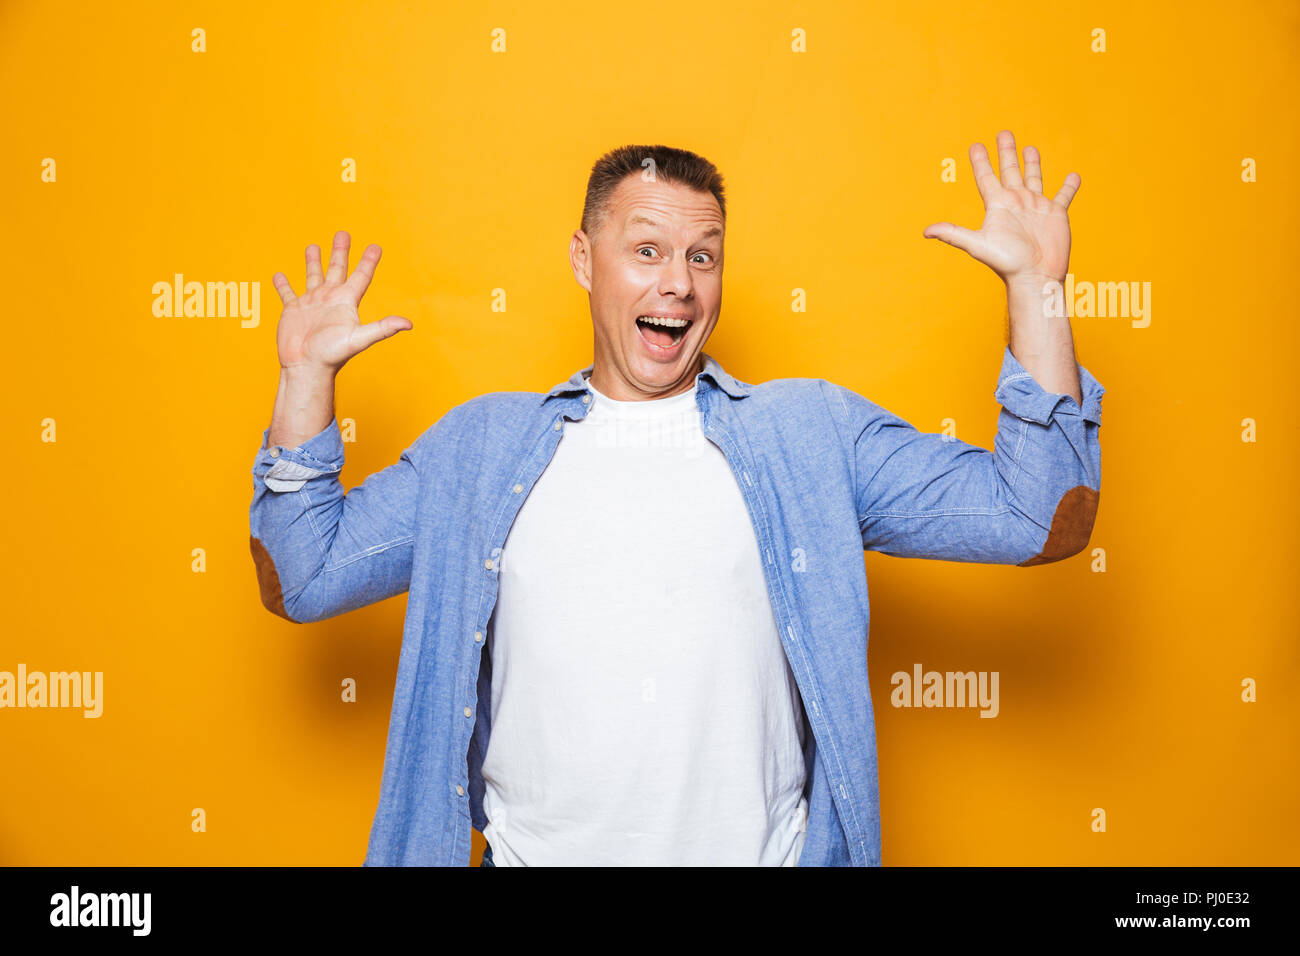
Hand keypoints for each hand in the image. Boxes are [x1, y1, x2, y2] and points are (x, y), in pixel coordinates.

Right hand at [271, 230, 411, 373]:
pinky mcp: (293, 311)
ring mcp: (311, 304)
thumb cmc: (332, 355)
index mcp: (346, 302)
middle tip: (343, 233)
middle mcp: (330, 299)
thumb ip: (382, 328)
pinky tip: (279, 275)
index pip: (361, 276)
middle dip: (340, 251)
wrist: (306, 367)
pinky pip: (287, 293)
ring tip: (313, 246)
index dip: (368, 261)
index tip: (375, 246)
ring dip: (313, 261)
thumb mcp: (359, 338)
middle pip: (337, 269)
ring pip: (313, 276)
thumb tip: (408, 324)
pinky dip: (283, 284)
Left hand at [923, 130, 1079, 285]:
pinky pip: (1064, 195)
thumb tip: (925, 232)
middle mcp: (1016, 202)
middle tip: (1003, 133)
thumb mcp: (978, 244)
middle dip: (1006, 152)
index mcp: (998, 205)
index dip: (980, 161)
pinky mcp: (1056, 214)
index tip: (975, 145)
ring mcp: (1036, 207)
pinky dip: (1069, 186)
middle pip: (1009, 171)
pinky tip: (1072, 176)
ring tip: (1029, 148)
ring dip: (1032, 163)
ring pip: (1034, 178)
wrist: (1035, 277)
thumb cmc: (1007, 263)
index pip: (986, 177)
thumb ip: (953, 234)